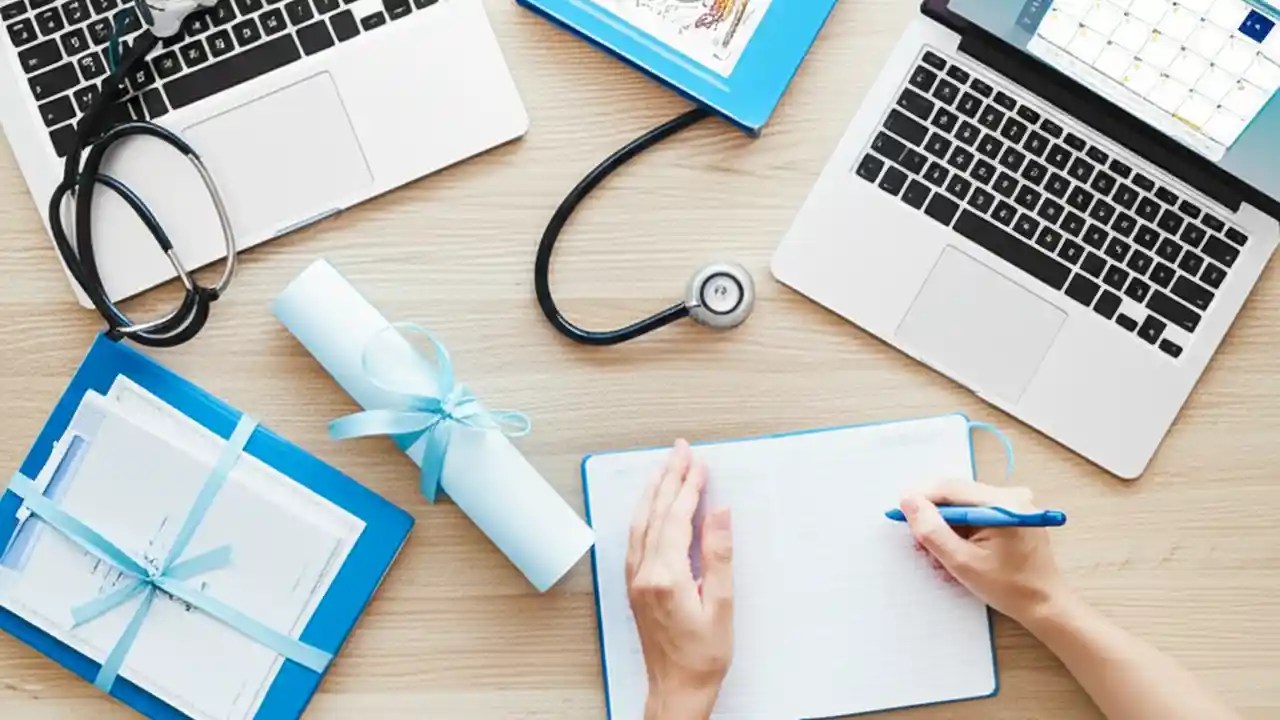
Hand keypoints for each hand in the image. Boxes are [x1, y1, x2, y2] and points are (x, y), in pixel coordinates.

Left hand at [627, 440, 733, 719]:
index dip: (688, 488)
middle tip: (680, 451)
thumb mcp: (722, 604)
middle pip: (655, 514)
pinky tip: (651, 507)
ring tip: (664, 468)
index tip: (698, 464)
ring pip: (640, 524)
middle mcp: (643, 574)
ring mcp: (635, 580)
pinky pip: (635, 540)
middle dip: (669, 479)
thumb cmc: (703, 656)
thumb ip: (718, 554)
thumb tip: (718, 512)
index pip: (676, 518)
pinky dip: (644, 515)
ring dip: (653, 493)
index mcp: (665, 576)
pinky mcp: (634, 587)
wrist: (677, 689)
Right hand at [899, 480, 1068, 625]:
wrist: (1045, 604)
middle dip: (934, 516)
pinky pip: (977, 511)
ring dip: (947, 524)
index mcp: (1003, 503)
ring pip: (964, 503)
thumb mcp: (962, 562)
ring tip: (938, 552)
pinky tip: (958, 549)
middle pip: (957, 494)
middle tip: (919, 542)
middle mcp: (1011, 495)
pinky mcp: (1014, 512)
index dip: (920, 499)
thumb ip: (932, 530)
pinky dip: (962, 528)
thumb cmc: (1009, 588)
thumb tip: (908, 501)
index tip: (897, 514)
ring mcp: (1015, 503)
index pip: (950, 488)